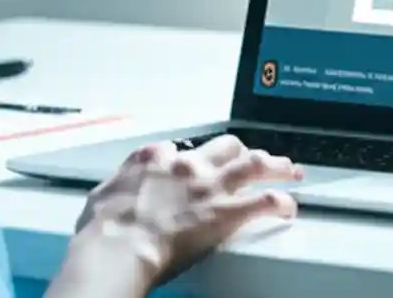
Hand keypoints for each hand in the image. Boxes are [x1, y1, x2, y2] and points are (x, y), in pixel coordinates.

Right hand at [67, 136, 304, 289]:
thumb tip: (113, 196)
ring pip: (253, 163)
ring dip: (275, 164)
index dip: (190, 156)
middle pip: (224, 146)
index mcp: (154, 160)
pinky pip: (264, 201)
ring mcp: (209, 186)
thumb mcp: (103, 196)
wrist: (118, 246)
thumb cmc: (104, 229)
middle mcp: (186, 166)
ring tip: (290, 168)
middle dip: (240, 152)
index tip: (193, 162)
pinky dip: (280, 202)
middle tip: (250, 158)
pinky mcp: (226, 211)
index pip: (179, 149)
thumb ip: (118, 188)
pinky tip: (289, 205)